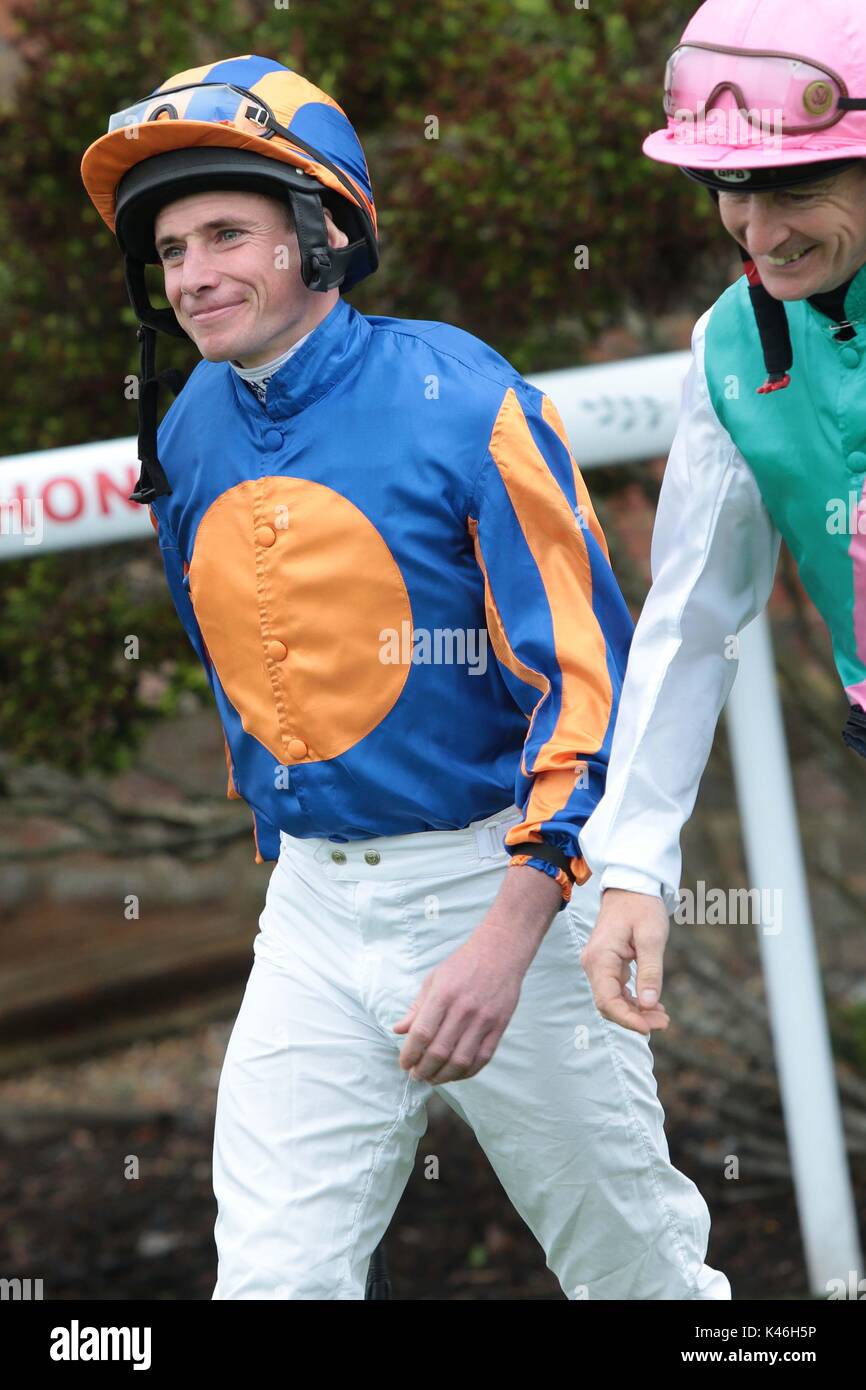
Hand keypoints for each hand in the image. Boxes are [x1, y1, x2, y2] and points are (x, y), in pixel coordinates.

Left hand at [393, 930, 523, 1083]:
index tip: (404, 1063)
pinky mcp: (499, 1026)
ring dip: (443, 1076)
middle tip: (416, 1075)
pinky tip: (456, 1074)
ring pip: (461, 1060)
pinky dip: (467, 1072)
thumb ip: (417, 1008)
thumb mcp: (434, 979)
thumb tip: (398, 1030)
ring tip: (433, 1078)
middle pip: (439, 1051)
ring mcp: (483, 1019)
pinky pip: (483, 1058)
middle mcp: (463, 1009)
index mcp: (443, 995)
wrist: (500, 952)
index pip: (422, 1033)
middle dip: (423, 1069)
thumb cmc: (463, 965)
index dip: (410, 1054)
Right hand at [580, 887, 670, 1034]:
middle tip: (664, 1022)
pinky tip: (653, 1005)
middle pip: (608, 1005)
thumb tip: (649, 1004)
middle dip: (634, 1019)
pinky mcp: (607, 964)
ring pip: (612, 1000)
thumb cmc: (641, 907)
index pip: (608, 1001)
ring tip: (662, 1017)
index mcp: (601, 958)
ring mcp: (598, 965)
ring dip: (635, 1012)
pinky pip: (616, 990)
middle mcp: (594, 964)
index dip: (628, 1019)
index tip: (651, 1027)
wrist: (631, 886)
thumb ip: (650, 971)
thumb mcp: (652, 937)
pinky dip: (633, 1001)